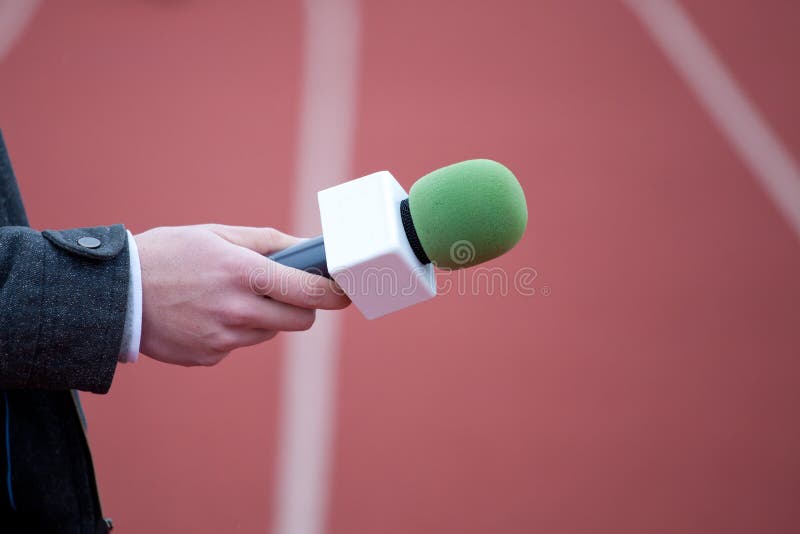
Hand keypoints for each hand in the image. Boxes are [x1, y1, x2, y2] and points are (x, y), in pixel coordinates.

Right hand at [134, 224, 349, 365]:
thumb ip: (269, 243)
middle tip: (285, 290)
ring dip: (263, 317)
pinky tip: (206, 313)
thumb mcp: (219, 235)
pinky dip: (233, 331)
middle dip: (301, 306)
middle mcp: (238, 311)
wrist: (115, 293)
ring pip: (268, 332)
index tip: (346, 292)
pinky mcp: (209, 357)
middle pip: (300, 320)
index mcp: (244, 274)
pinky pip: (238, 345)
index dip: (336, 294)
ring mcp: (223, 339)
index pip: (310, 292)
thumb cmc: (169, 254)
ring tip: (227, 296)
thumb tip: (308, 248)